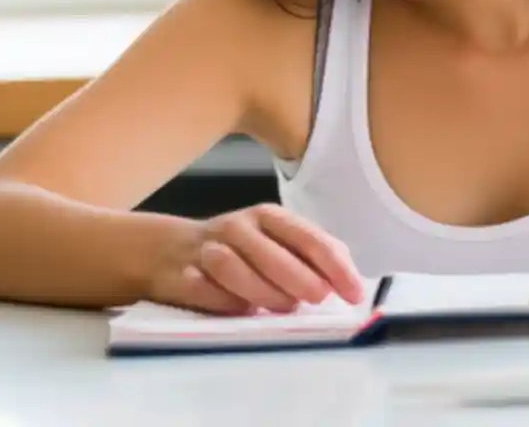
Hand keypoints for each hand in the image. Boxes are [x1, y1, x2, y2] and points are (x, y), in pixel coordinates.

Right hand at [151, 204, 364, 314]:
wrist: (173, 252)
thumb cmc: (241, 253)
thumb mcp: (277, 245)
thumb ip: (310, 259)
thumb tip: (350, 284)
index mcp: (269, 218)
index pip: (308, 238)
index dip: (335, 266)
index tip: (354, 294)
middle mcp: (239, 227)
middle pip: (271, 252)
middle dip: (299, 278)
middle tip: (317, 299)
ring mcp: (208, 248)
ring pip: (233, 267)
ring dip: (263, 292)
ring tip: (283, 307)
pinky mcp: (182, 273)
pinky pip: (203, 289)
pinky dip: (224, 302)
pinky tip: (240, 310)